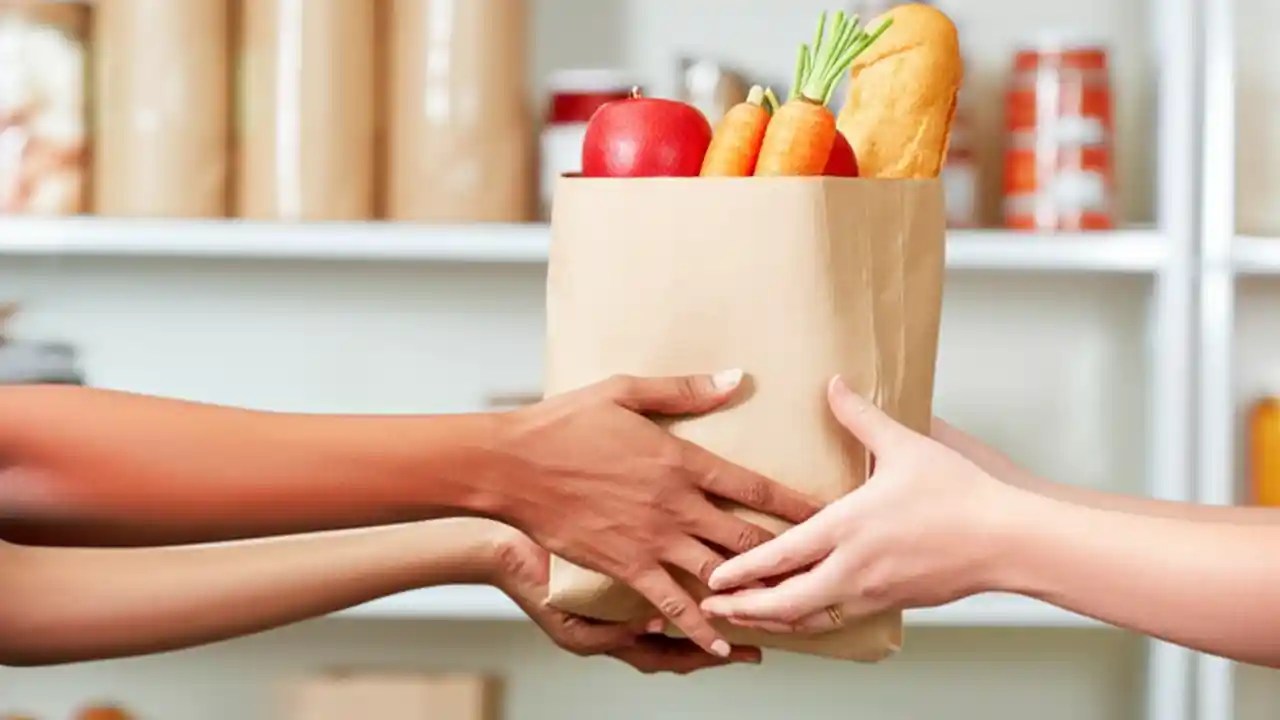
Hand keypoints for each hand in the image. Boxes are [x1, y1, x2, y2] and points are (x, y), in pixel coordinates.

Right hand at [493, 371, 820, 657]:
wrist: (512, 466)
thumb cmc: (564, 423)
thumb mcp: (626, 391)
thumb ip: (685, 390)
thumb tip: (737, 378)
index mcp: (681, 459)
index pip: (754, 485)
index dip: (796, 502)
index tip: (831, 512)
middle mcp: (676, 504)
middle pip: (747, 535)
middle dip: (790, 554)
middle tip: (826, 568)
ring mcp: (653, 540)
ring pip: (719, 573)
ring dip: (756, 592)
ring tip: (792, 609)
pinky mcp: (626, 567)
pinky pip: (672, 602)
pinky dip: (701, 626)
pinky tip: (723, 644)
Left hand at [699, 376, 1017, 633]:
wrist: (1008, 539)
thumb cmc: (960, 494)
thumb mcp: (905, 445)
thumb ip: (861, 416)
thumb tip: (835, 384)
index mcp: (849, 527)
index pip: (781, 554)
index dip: (743, 568)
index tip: (714, 575)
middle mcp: (854, 567)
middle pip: (786, 600)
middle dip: (744, 607)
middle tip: (712, 607)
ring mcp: (873, 591)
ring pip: (811, 617)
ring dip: (773, 619)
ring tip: (744, 617)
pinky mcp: (892, 602)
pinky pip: (839, 618)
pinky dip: (810, 621)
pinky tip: (799, 616)